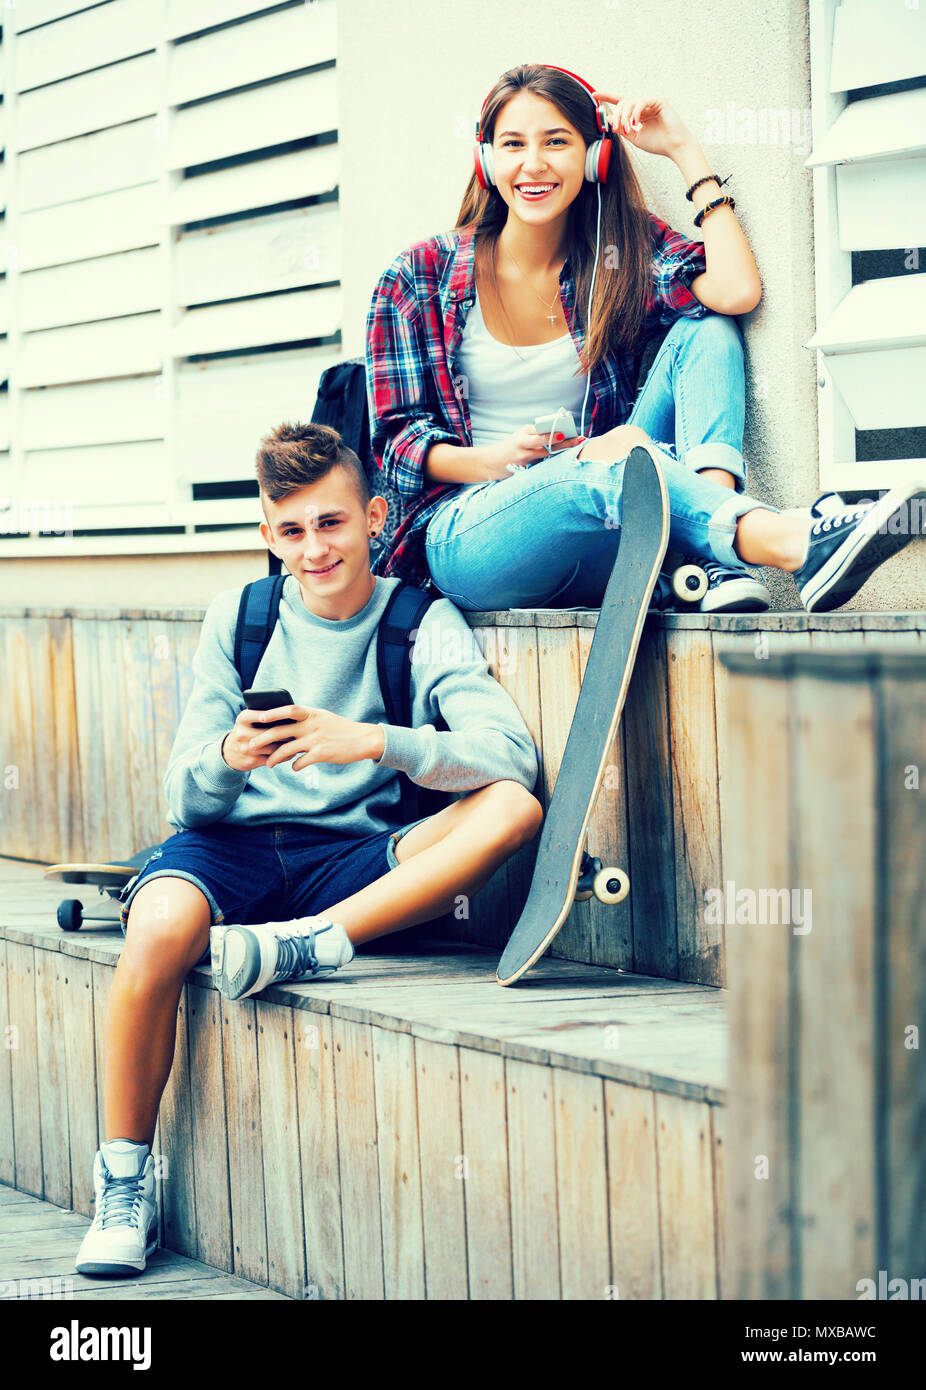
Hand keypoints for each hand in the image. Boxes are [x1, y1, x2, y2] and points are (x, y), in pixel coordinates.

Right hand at [221, 706, 296, 771]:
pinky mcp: (251, 761)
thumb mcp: (247, 721)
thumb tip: (288, 714)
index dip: (276, 716)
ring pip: (273, 747)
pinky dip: (283, 756)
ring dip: (287, 746)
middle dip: (286, 733)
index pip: (260, 715)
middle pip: (270, 733)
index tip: (290, 716)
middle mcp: (242, 734)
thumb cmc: (246, 731)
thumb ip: (262, 716)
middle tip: (300, 731)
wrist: (228, 753)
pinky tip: (291, 753)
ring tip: (298, 742)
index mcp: (242, 719)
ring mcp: (246, 749)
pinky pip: (272, 759)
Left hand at [246, 705, 383, 772]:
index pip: (288, 710)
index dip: (272, 713)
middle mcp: (312, 725)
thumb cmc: (341, 729)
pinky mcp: (321, 754)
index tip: (259, 717)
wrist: (363, 739)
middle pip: (281, 731)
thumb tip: (286, 723)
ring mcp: (316, 739)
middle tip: (251, 745)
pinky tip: (293, 767)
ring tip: (268, 764)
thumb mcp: (323, 717)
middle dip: (263, 739)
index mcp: (312, 714)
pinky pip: (301, 762)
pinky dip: (294, 766)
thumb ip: (306, 719)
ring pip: (287, 749)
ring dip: (274, 758)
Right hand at [483, 425, 583, 478]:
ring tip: (576, 449)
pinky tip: (566, 464)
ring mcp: (526, 464)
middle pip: (548, 448)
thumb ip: (535, 432)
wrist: (492, 463)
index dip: (554, 436)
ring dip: (562, 454)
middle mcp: (523, 451)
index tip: (566, 434)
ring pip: (548, 459)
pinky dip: (555, 464)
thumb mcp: (520, 434)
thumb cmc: (510, 446)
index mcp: (521, 439)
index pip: (540, 436)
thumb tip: (556, 431)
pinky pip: (543, 468)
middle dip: (564, 445)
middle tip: (579, 441)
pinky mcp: (527, 474)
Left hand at [591, 91, 692, 157]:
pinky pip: (641, 102)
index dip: (607, 96)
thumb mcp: (634, 137)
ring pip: (630, 102)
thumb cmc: (658, 143)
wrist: (674, 147)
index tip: (595, 94)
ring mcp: (651, 102)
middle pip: (623, 103)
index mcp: (638, 113)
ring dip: (625, 116)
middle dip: (617, 116)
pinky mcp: (659, 101)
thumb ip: (621, 128)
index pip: (621, 102)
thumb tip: (609, 118)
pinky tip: (635, 123)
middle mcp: (644, 106)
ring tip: (627, 129)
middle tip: (617, 128)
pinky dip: (635, 113)